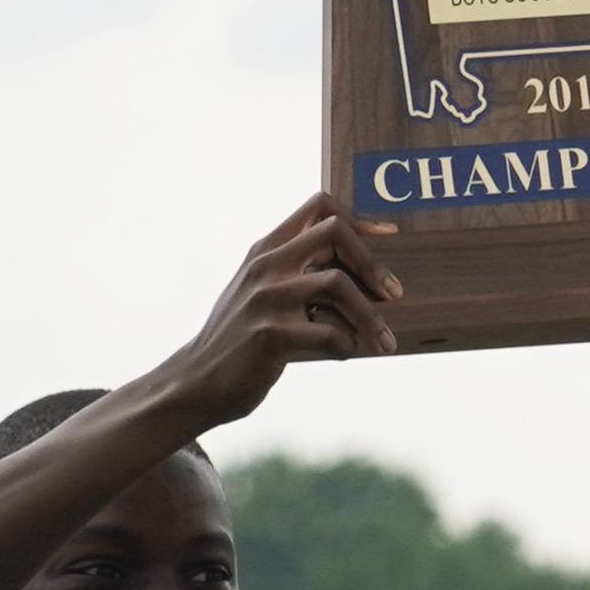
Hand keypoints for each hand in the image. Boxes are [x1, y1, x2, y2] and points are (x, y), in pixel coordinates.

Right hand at [172, 194, 402, 423]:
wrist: (197, 383)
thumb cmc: (240, 340)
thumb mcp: (260, 292)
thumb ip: (294, 272)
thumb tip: (357, 270)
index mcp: (266, 250)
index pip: (318, 206)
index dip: (359, 219)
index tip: (388, 236)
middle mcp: (266, 266)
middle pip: (334, 234)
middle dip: (373, 265)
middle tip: (392, 295)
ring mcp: (266, 299)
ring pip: (338, 285)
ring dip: (371, 317)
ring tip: (384, 342)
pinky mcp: (270, 336)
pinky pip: (331, 334)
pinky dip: (348, 345)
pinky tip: (344, 353)